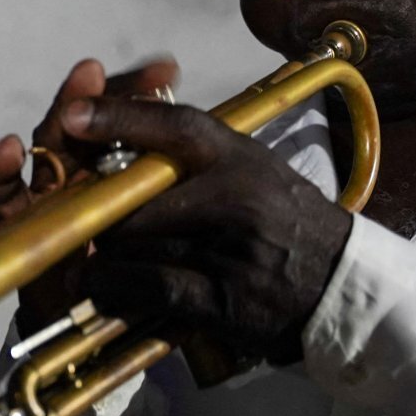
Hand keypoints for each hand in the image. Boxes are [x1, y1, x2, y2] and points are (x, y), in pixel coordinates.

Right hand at [0, 57, 179, 318]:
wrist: (128, 328)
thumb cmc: (164, 276)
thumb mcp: (190, 233)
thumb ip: (193, 194)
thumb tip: (216, 147)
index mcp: (131, 167)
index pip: (130, 115)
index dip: (140, 90)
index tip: (164, 69)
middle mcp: (90, 175)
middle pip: (85, 122)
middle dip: (95, 93)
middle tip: (98, 72)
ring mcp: (54, 197)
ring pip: (48, 146)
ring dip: (56, 116)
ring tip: (70, 94)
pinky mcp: (24, 226)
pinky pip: (4, 197)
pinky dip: (0, 174)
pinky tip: (7, 150)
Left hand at [56, 94, 352, 361]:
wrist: (341, 288)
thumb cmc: (285, 224)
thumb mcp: (251, 170)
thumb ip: (193, 154)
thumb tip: (116, 134)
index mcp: (243, 158)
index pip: (177, 125)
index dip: (120, 115)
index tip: (73, 115)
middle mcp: (239, 197)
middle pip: (135, 193)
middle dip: (100, 209)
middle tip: (82, 219)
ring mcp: (231, 249)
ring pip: (133, 241)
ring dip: (102, 252)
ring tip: (92, 257)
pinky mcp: (223, 299)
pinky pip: (147, 285)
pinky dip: (115, 286)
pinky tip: (103, 287)